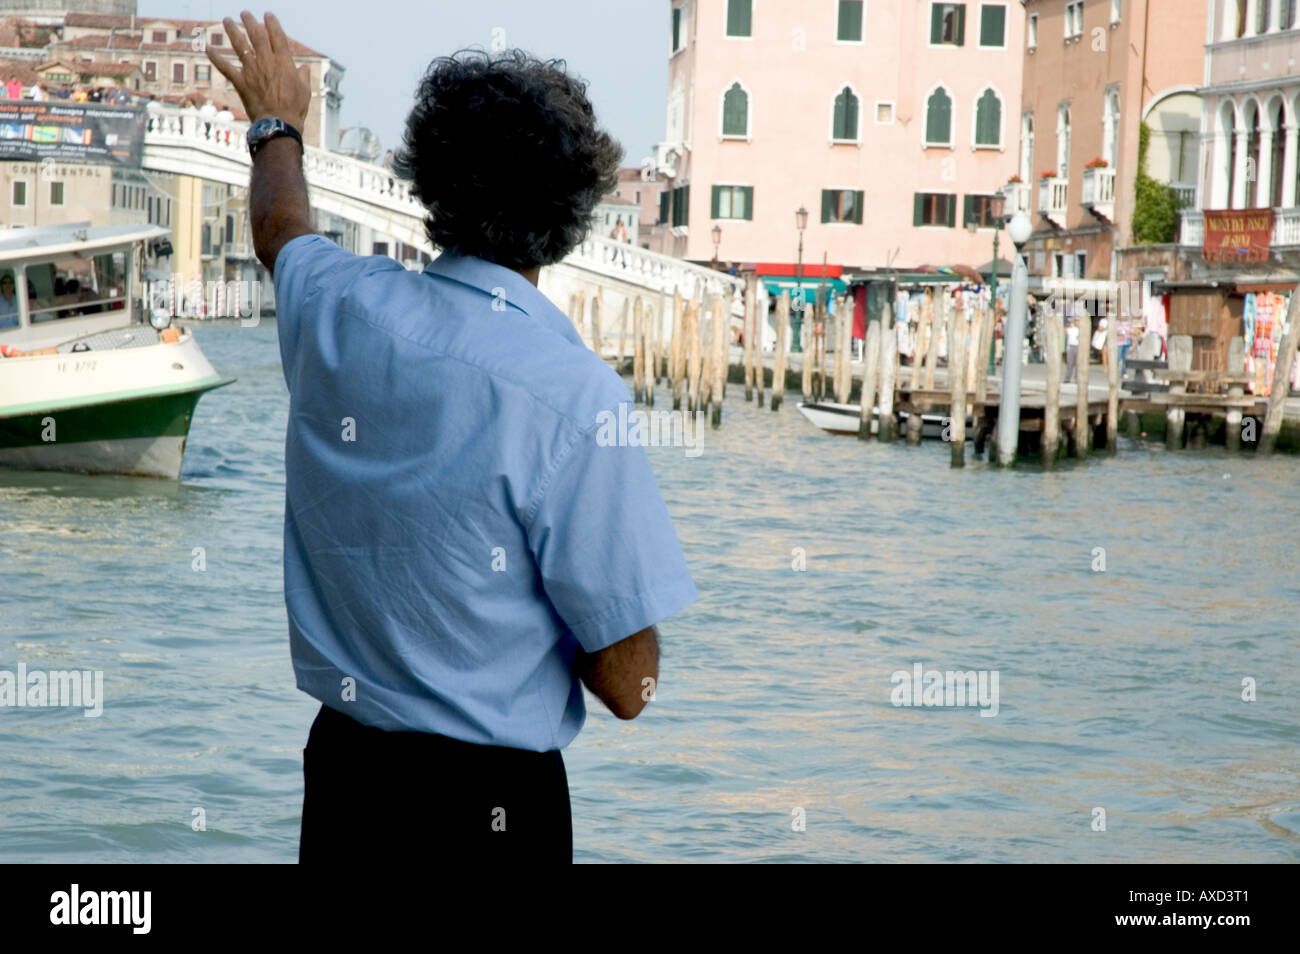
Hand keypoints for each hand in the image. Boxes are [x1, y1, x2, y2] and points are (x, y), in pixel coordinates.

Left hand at [207, 11, 309, 130]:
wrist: (278, 123)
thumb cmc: (295, 109)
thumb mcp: (305, 91)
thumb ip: (303, 76)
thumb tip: (304, 68)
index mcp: (284, 62)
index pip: (277, 37)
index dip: (272, 24)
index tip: (268, 15)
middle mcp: (266, 62)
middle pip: (257, 36)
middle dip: (250, 22)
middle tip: (245, 13)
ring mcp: (252, 71)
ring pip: (240, 45)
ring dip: (233, 31)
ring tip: (227, 20)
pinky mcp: (241, 82)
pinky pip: (226, 67)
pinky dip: (216, 58)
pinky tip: (208, 49)